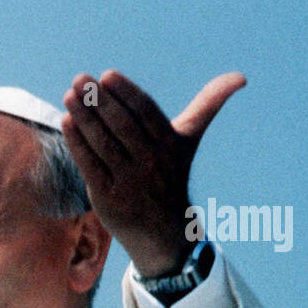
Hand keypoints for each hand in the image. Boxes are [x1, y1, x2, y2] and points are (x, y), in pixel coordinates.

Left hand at [60, 70, 245, 276]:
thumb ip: (208, 105)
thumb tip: (241, 77)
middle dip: (100, 101)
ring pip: (103, 143)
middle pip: (122, 126)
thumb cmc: (171, 174)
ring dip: (85, 118)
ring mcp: (128, 180)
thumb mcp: (189, 140)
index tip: (107, 75)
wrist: (164, 232)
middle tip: (81, 79)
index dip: (126, 93)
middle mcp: (151, 162)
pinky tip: (67, 121)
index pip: (145, 113)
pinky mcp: (108, 196)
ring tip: (69, 95)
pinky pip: (90, 165)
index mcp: (169, 144)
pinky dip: (77, 143)